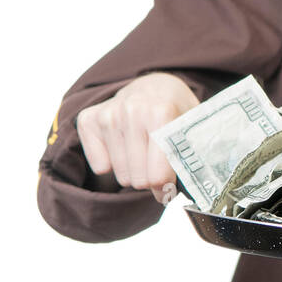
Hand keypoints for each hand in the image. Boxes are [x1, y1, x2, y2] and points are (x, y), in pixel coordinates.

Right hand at [74, 72, 199, 203]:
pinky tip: (125, 145)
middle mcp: (132, 110)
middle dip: (150, 179)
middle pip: (138, 178)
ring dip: (133, 171)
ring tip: (144, 151)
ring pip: (120, 175)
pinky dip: (112, 163)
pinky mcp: (88, 119)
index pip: (157, 174)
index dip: (166, 187)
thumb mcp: (193, 130)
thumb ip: (193, 159)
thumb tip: (187, 196)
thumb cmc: (177, 112)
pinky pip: (100, 167)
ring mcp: (109, 114)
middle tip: (158, 164)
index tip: (170, 188)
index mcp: (162, 112)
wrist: (156, 85)